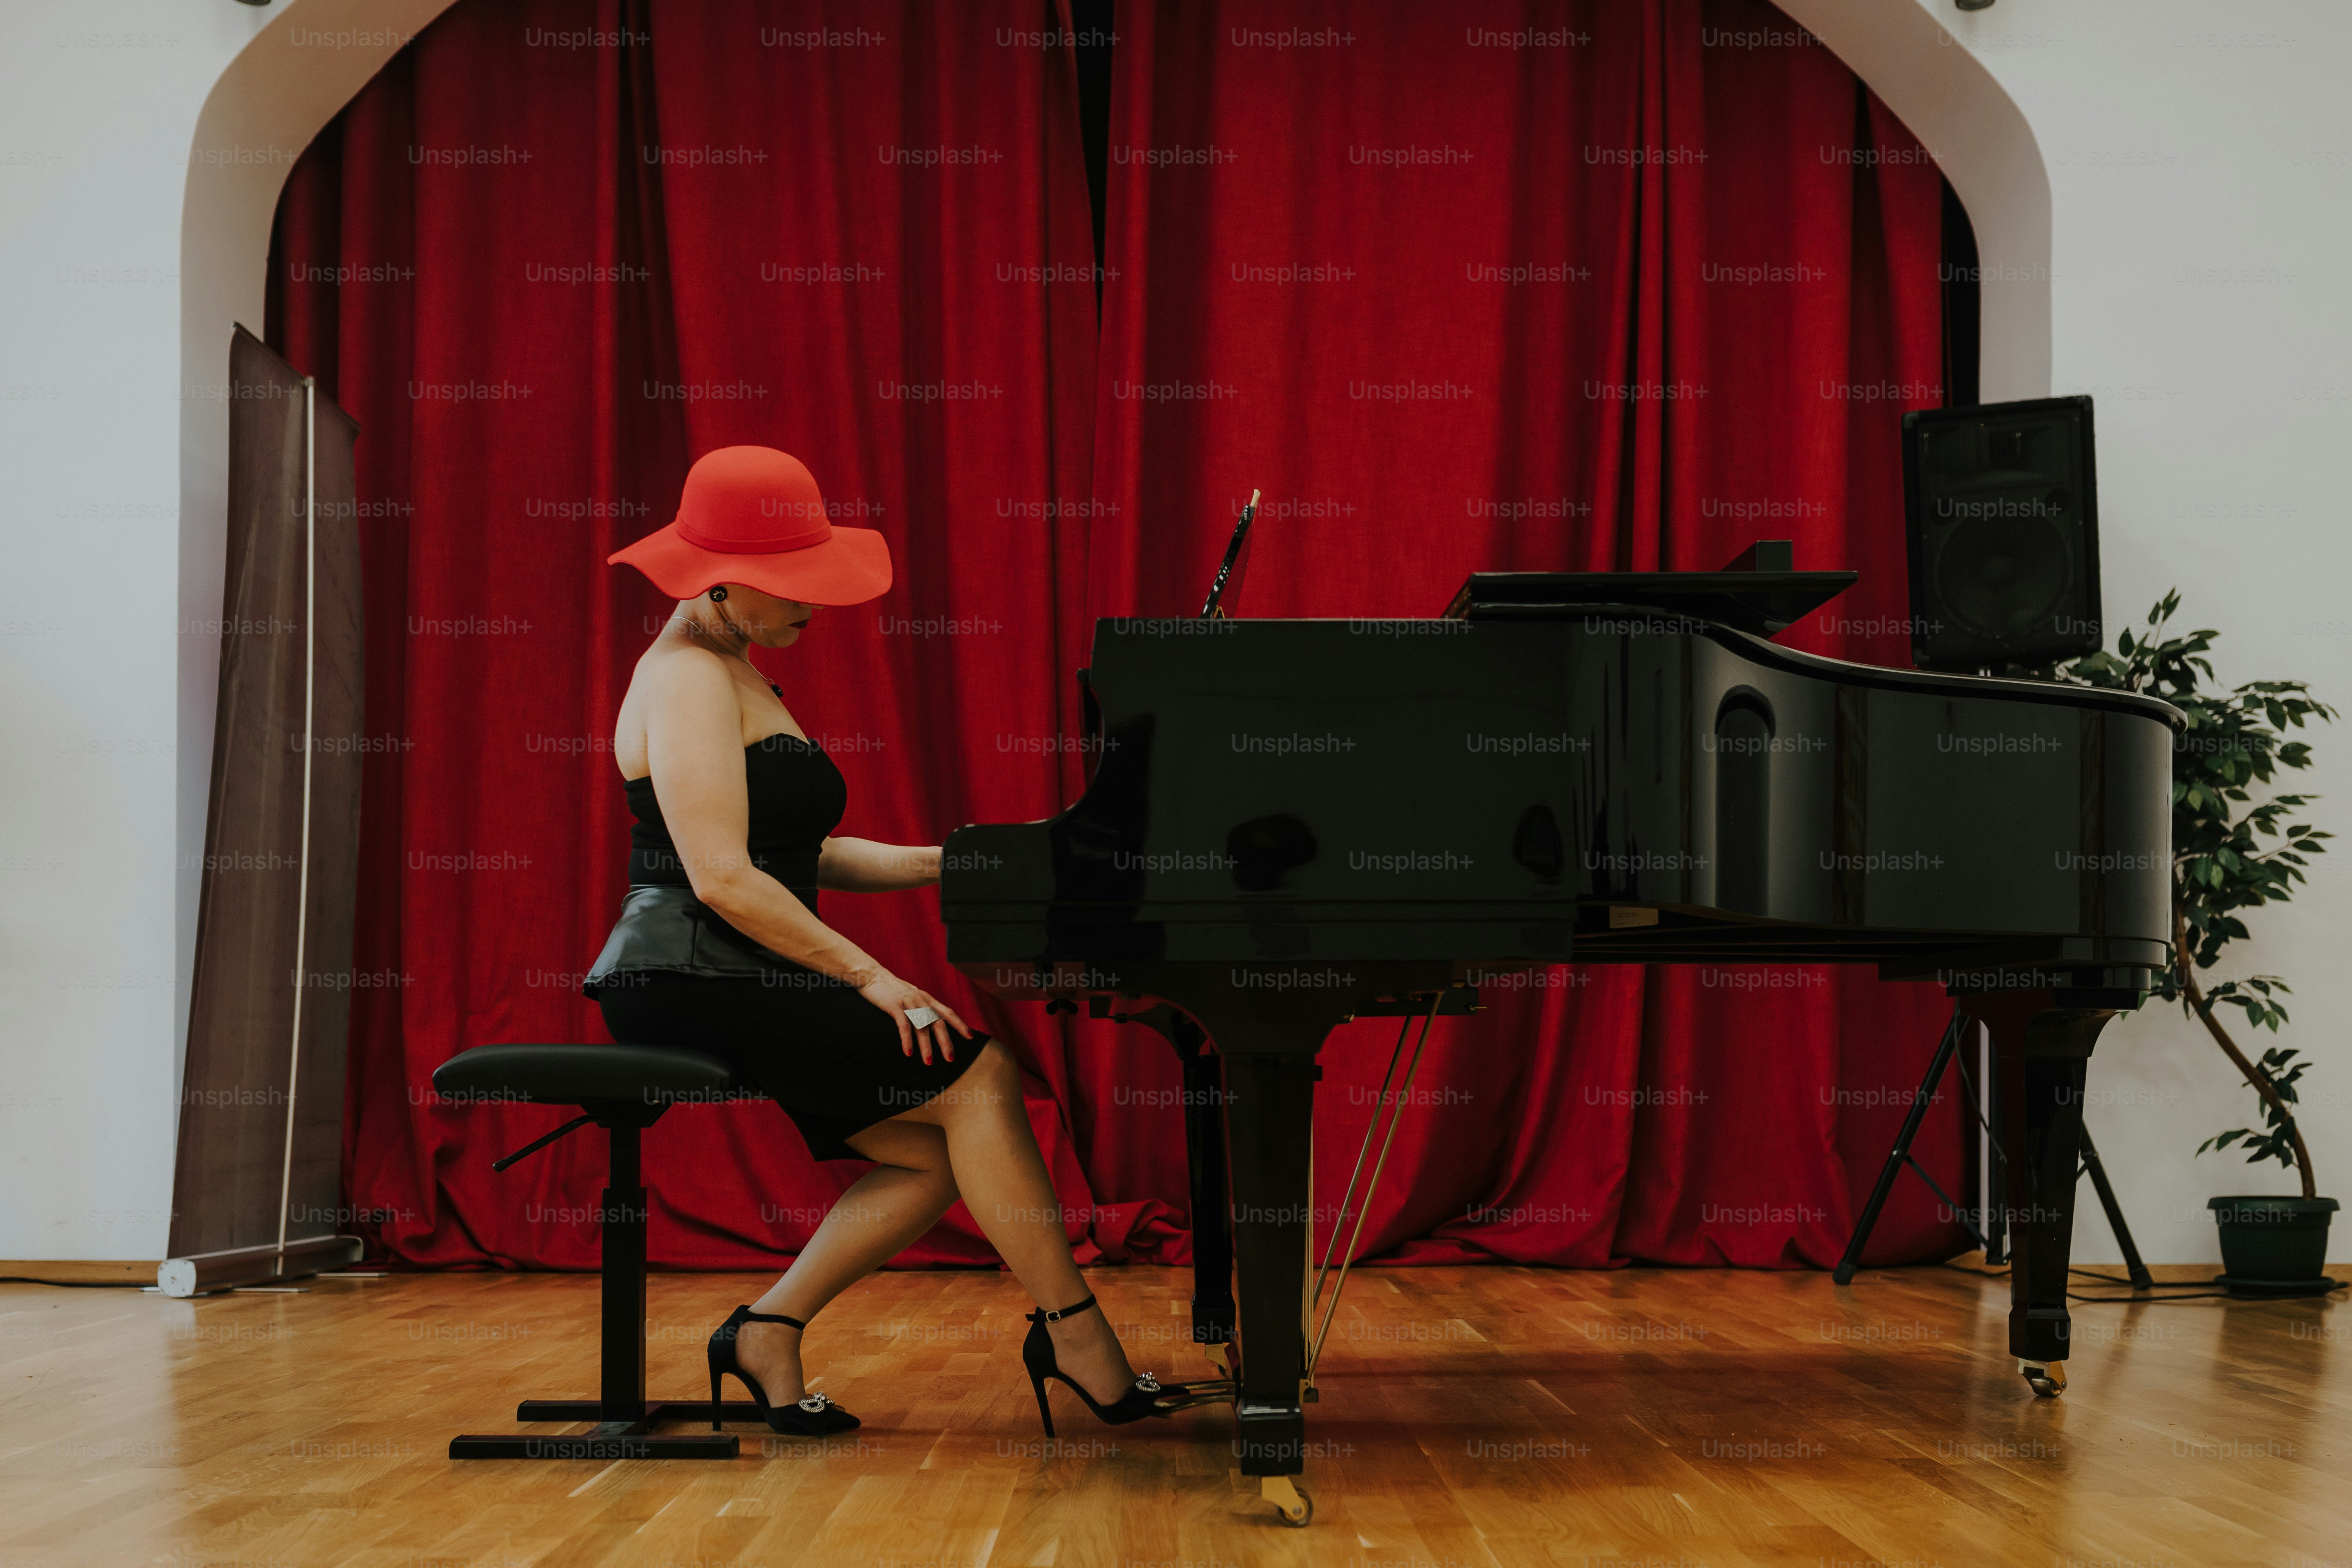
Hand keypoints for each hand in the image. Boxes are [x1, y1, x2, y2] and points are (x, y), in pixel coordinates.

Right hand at [856, 971, 971, 1063]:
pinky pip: (903, 1025)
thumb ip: (922, 1007)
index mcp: (927, 999)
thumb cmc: (891, 989)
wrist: (872, 975)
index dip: (960, 1025)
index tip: (970, 1037)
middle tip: (950, 1059)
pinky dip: (906, 1039)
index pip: (948, 1012)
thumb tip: (931, 1020)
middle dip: (946, 1042)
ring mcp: (908, 1003)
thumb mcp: (912, 996)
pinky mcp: (894, 1006)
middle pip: (938, 1023)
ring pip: (921, 1027)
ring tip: (929, 1062)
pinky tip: (908, 1052)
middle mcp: (921, 1001)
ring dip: (926, 1046)